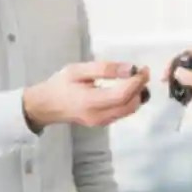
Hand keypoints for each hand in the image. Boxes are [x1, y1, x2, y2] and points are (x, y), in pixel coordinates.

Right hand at [23, 62, 149, 129]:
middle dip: (140, 88)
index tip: (143, 68)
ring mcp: (101, 122)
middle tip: (141, 72)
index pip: (122, 94)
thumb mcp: (79, 70)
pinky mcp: (103, 123)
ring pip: (129, 110)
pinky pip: (123, 112)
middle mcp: (98, 116)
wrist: (47, 106)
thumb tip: (130, 68)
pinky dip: (130, 100)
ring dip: (137, 95)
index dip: (137, 82)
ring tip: (135, 78)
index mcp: (90, 101)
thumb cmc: (61, 84)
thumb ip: (104, 69)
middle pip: (130, 105)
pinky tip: (126, 88)